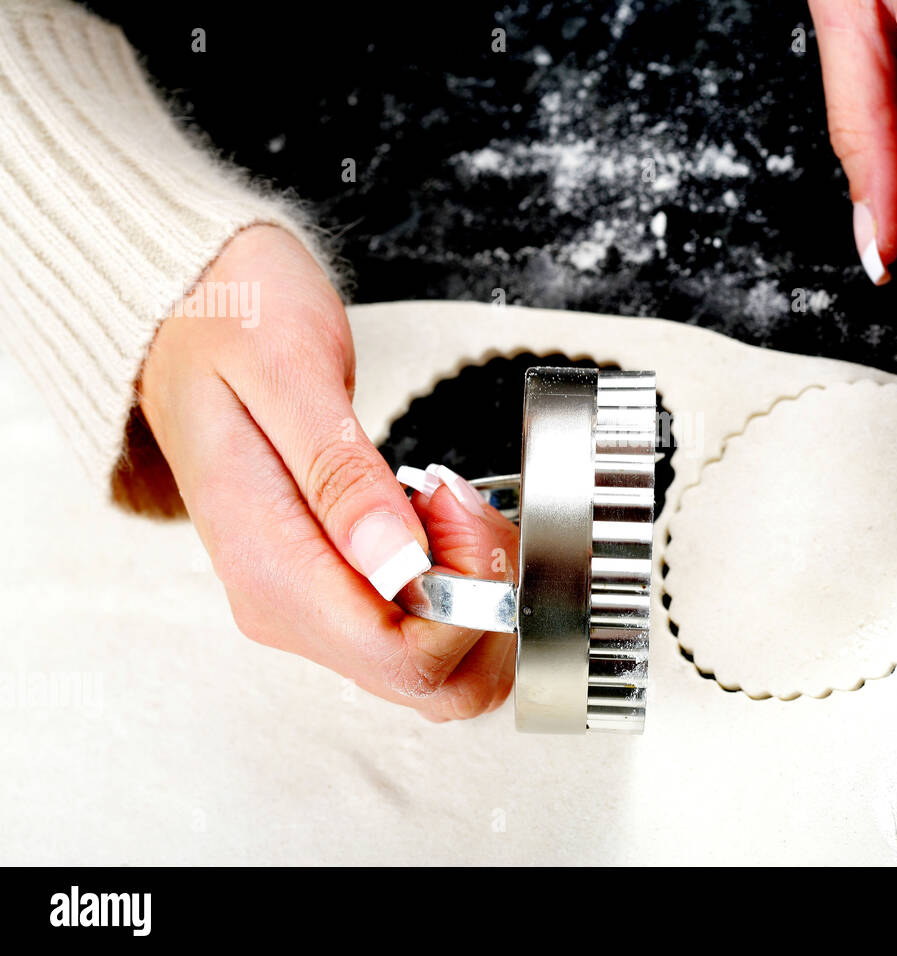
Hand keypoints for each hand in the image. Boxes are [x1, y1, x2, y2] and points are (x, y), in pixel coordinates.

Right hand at [139, 225, 516, 720]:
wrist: (189, 312)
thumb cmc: (232, 324)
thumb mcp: (289, 371)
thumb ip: (341, 475)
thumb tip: (397, 563)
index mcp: (271, 570)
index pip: (402, 659)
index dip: (466, 601)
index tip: (459, 512)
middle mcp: (286, 609)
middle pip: (430, 682)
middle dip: (484, 605)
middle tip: (467, 508)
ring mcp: (308, 605)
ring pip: (436, 665)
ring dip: (478, 594)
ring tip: (453, 502)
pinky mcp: (332, 588)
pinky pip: (420, 627)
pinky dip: (460, 584)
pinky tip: (443, 516)